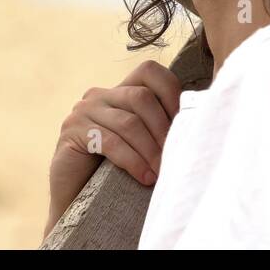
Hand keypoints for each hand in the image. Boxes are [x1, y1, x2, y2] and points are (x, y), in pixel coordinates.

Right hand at [44, 59, 181, 237]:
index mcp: (118, 92)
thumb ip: (156, 126)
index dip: (170, 91)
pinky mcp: (72, 132)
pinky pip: (109, 142)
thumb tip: (196, 123)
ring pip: (128, 122)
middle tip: (174, 157)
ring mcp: (83, 111)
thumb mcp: (138, 143)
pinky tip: (144, 177)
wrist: (75, 198)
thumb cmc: (112, 171)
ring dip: (150, 150)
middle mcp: (99, 95)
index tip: (183, 122)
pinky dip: (132, 161)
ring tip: (161, 173)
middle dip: (162, 129)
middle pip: (141, 97)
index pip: (149, 71)